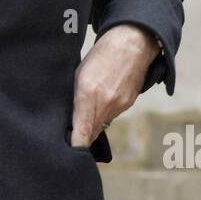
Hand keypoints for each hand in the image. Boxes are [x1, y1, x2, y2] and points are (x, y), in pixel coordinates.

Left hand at [70, 24, 158, 146]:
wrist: (130, 44)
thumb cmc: (100, 55)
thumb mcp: (79, 74)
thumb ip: (75, 98)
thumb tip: (70, 118)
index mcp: (88, 95)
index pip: (81, 131)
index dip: (76, 146)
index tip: (70, 156)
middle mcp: (105, 104)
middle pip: (91, 132)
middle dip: (82, 137)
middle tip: (71, 139)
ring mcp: (119, 105)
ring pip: (102, 125)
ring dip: (93, 124)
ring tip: (85, 115)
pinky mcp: (128, 103)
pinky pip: (112, 116)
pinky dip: (104, 114)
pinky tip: (100, 103)